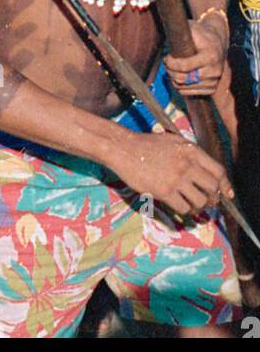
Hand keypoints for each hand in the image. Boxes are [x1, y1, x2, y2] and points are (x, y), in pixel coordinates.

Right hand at [114, 130, 230, 216]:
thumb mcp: (173, 141)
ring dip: (198, 206)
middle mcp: (187, 164)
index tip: (226, 194)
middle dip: (212, 198)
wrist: (124, 148)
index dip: (225, 185)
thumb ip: (190, 154)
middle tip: (206, 201)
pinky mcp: (164, 191)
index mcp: (191, 150)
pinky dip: (184, 210)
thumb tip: (205, 173)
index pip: (218, 171)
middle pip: (213, 188)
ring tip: (191, 204)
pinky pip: (183, 208)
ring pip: (200, 201)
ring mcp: (176, 178)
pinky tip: (178, 205)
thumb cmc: (146, 144)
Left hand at [164, 16, 228, 96]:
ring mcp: (215, 81)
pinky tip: (180, 77)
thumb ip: (181, 29)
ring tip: (172, 69)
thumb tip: (167, 26)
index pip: (185, 66)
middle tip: (167, 64)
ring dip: (174, 80)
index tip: (166, 57)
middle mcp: (215, 70)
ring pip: (185, 87)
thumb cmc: (201, 34)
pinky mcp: (212, 88)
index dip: (171, 63)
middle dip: (170, 71)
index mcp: (211, 56)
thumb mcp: (192, 28)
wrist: (217, 42)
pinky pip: (191, 93)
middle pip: (184, 78)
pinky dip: (182, 87)